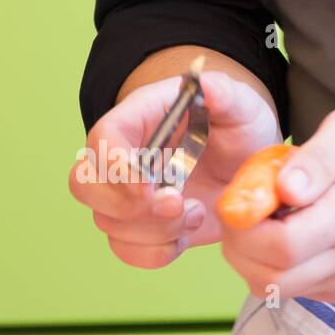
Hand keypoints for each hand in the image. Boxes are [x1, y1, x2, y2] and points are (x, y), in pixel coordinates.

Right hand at [68, 71, 280, 268]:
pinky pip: (127, 251)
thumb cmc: (239, 127)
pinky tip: (186, 235)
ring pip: (108, 223)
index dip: (116, 165)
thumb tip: (203, 82)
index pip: (103, 138)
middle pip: (85, 186)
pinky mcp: (145, 228)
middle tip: (181, 205)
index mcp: (139, 120)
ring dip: (155, 230)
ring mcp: (129, 197)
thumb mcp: (241, 104)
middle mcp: (123, 159)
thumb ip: (222, 92)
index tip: (151, 186)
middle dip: (129, 206)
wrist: (250, 164)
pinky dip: (156, 252)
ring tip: (198, 212)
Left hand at [220, 104, 334, 302]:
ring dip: (253, 259)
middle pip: (272, 277)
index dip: (244, 228)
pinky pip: (293, 290)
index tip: (238, 200)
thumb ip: (318, 157)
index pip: (284, 245)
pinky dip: (274, 267)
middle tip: (242, 210)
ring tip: (264, 220)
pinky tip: (285, 234)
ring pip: (276, 289)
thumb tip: (285, 189)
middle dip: (240, 246)